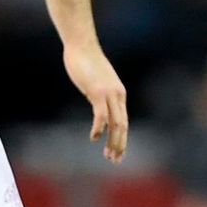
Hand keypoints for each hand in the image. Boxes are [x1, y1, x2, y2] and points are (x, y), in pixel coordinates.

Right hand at [65, 45, 128, 161]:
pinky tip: (94, 137)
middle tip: (116, 160)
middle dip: (120, 144)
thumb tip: (97, 105)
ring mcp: (108, 93)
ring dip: (113, 141)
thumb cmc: (86, 62)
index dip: (122, 139)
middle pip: (123, 125)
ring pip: (116, 123)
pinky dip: (99, 128)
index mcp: (119, 94)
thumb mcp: (96, 82)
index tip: (117, 153)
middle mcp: (117, 95)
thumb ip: (99, 95)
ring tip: (109, 155)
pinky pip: (101, 114)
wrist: (82, 46)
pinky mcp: (97, 91)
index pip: (124, 121)